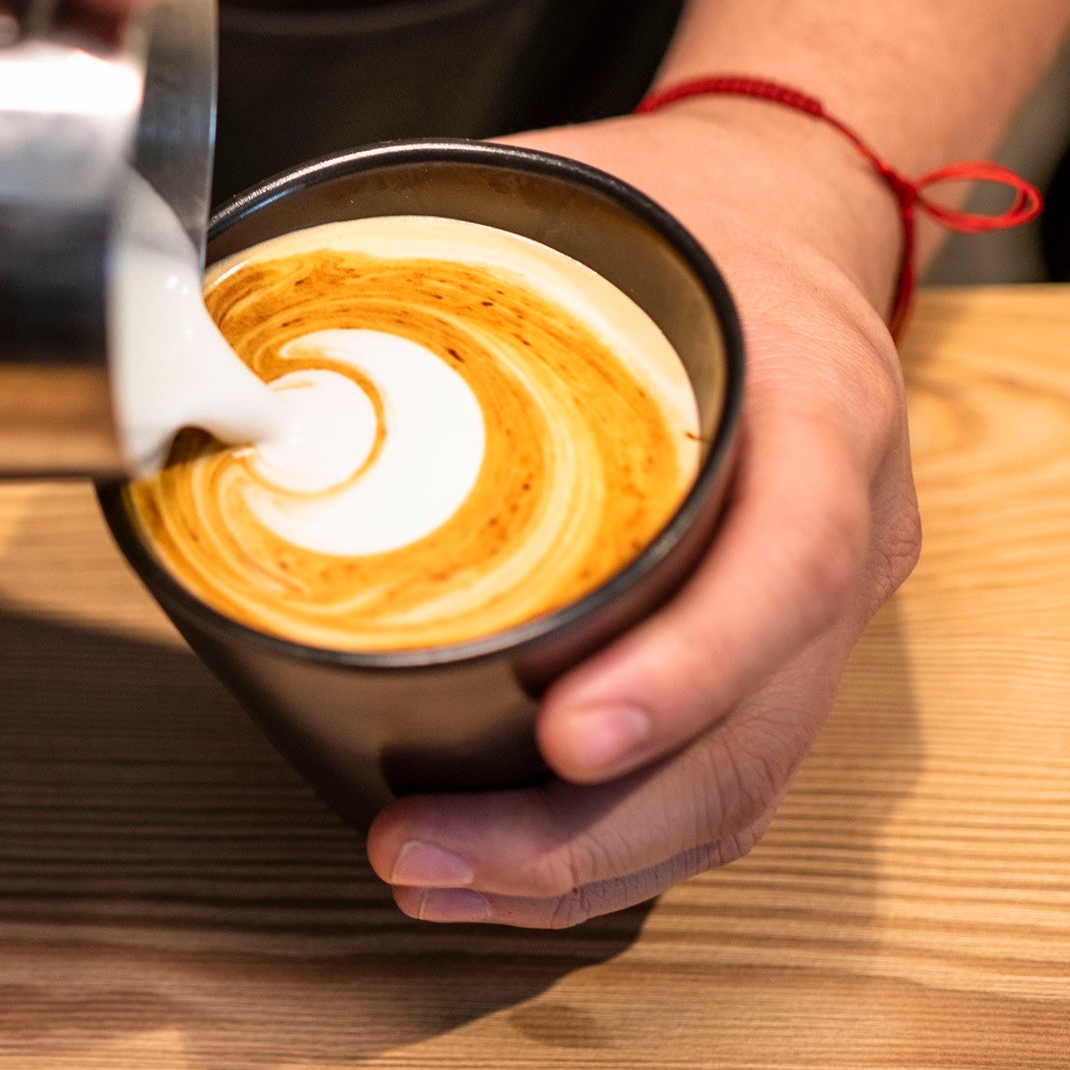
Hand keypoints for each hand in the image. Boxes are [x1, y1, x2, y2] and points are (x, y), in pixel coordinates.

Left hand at [366, 101, 923, 928]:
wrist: (786, 214)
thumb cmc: (672, 211)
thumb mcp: (573, 190)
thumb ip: (434, 251)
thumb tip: (225, 322)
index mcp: (812, 399)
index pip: (792, 560)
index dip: (686, 667)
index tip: (565, 737)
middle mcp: (844, 523)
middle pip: (758, 732)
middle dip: (588, 829)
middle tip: (423, 849)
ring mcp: (822, 609)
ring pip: (740, 789)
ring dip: (586, 868)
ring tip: (436, 878)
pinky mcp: (776, 654)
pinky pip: (722, 780)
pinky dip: (615, 850)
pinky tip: (503, 870)